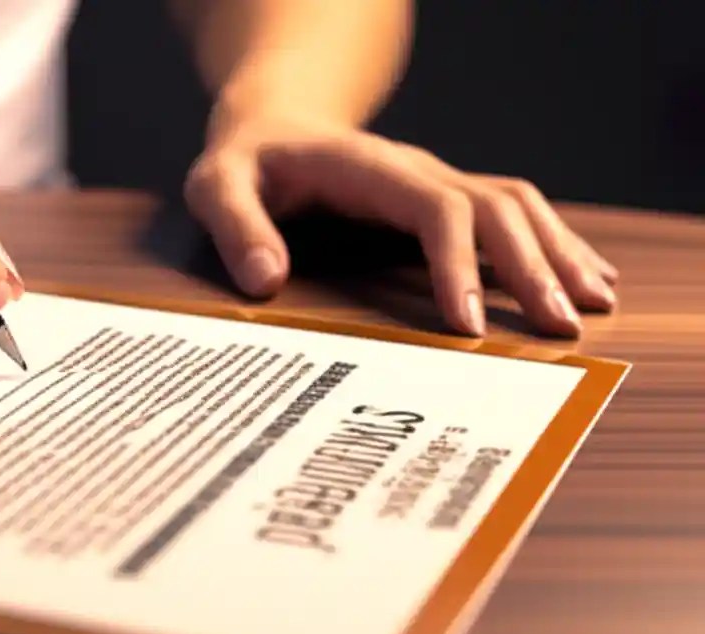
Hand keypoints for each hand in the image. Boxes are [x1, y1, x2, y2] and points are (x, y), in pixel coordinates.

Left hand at [183, 117, 617, 336]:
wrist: (272, 124)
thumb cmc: (244, 161)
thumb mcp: (216, 185)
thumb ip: (235, 226)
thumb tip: (265, 280)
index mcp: (368, 167)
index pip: (434, 208)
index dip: (457, 262)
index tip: (468, 326)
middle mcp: (416, 170)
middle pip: (495, 207)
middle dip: (531, 266)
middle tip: (559, 330)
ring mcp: (435, 181)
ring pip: (518, 205)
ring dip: (559, 252)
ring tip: (595, 307)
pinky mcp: (443, 197)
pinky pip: (512, 213)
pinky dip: (552, 243)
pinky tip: (585, 277)